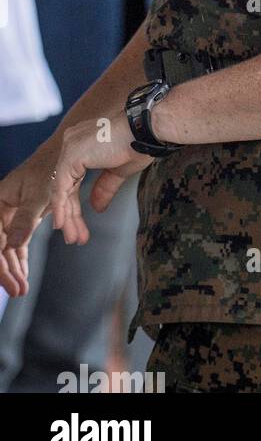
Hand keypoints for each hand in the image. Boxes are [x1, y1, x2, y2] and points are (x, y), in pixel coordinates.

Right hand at [0, 153, 56, 296]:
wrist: (72, 149)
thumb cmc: (54, 167)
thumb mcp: (40, 193)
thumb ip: (25, 219)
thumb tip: (11, 246)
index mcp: (0, 201)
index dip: (1, 265)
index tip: (12, 284)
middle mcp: (5, 207)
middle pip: (2, 244)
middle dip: (10, 270)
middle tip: (20, 291)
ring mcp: (17, 210)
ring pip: (13, 243)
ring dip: (19, 266)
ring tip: (24, 287)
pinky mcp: (31, 211)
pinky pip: (26, 237)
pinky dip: (29, 254)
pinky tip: (28, 272)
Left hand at [49, 113, 152, 246]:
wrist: (146, 129)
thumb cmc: (139, 143)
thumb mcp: (119, 170)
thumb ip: (104, 187)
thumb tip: (97, 208)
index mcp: (83, 143)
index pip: (73, 180)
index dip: (74, 204)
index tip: (78, 225)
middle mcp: (72, 142)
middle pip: (66, 186)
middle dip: (71, 214)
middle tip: (75, 237)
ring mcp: (69, 147)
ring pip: (62, 190)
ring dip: (67, 216)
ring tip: (72, 238)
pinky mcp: (70, 156)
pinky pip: (61, 188)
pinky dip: (61, 208)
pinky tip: (63, 225)